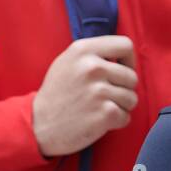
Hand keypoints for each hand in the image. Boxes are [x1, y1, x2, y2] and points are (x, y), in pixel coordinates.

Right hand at [32, 35, 138, 156]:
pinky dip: (116, 122)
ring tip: (98, 108)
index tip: (120, 72)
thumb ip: (94, 54)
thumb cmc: (58, 93)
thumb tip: (124, 55)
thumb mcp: (68, 62)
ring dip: (120, 107)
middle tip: (103, 97)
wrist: (38, 125)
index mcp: (83, 50)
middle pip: (132, 76)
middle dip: (123, 89)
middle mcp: (92, 67)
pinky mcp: (106, 113)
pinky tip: (98, 121)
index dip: (128, 60)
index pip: (125, 45)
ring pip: (132, 98)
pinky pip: (126, 116)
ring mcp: (99, 91)